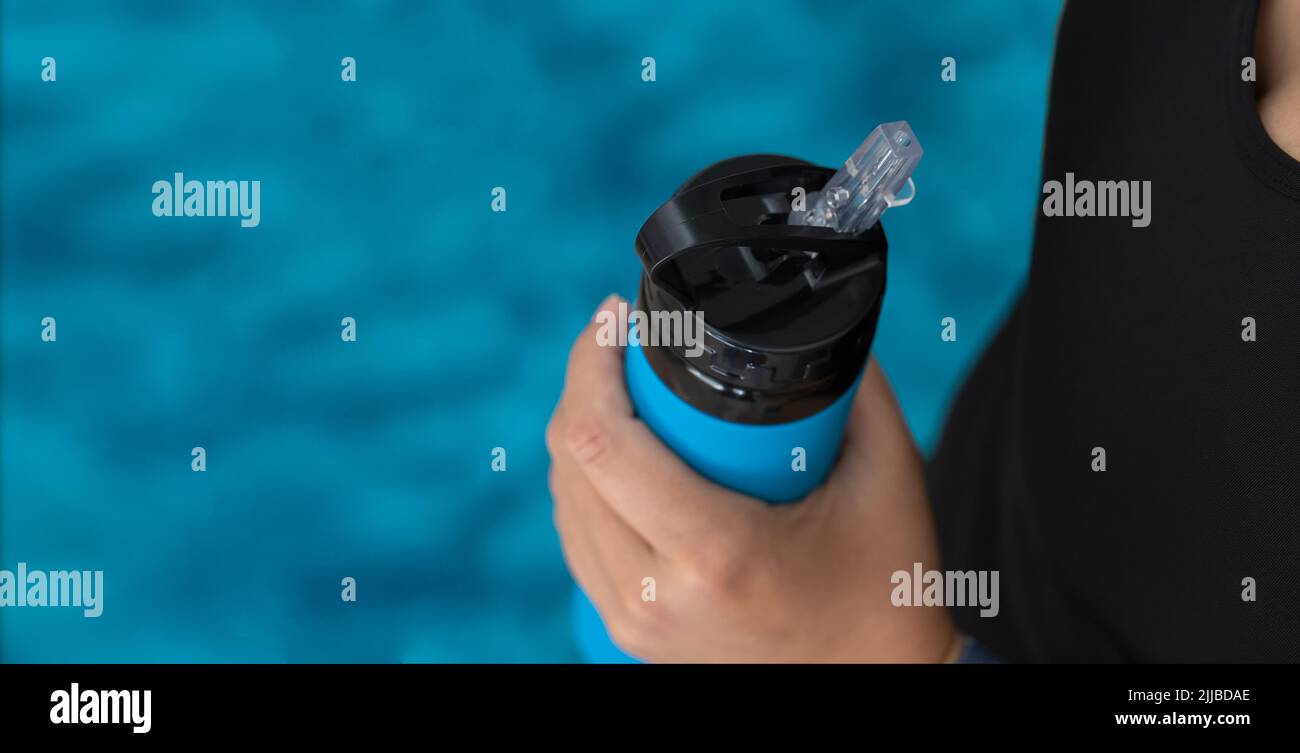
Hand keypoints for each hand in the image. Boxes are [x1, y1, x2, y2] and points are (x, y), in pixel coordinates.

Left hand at [547, 295, 955, 661]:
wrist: (874, 682)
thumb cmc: (886, 585)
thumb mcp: (888, 476)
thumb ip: (853, 388)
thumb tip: (808, 323)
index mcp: (716, 553)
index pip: (603, 443)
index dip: (592, 362)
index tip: (616, 315)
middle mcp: (657, 595)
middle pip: (572, 461)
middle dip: (585, 381)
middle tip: (619, 336)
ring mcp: (635, 620)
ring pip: (564, 498)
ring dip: (580, 427)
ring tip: (617, 380)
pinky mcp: (629, 630)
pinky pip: (578, 536)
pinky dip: (585, 479)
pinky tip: (614, 444)